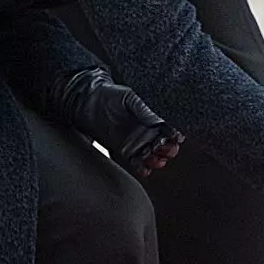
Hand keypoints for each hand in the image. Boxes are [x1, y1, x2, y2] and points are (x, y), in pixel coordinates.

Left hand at [46, 67, 184, 179]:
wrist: (86, 103)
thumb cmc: (109, 95)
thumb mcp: (129, 98)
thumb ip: (144, 110)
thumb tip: (161, 121)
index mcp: (152, 117)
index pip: (169, 128)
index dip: (175, 134)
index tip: (176, 137)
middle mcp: (147, 131)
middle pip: (165, 145)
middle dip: (168, 150)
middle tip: (161, 148)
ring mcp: (137, 142)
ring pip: (154, 157)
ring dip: (157, 160)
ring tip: (152, 158)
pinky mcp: (125, 151)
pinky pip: (137, 164)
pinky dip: (142, 168)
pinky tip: (144, 167)